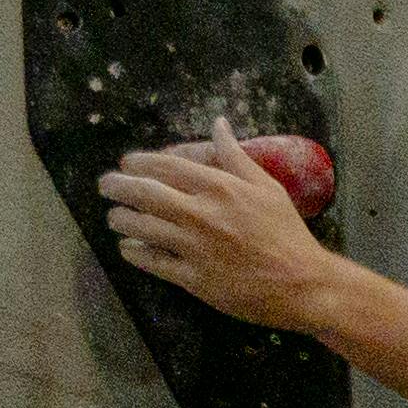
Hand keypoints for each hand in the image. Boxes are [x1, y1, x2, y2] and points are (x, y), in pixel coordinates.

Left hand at [99, 120, 344, 331]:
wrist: (302, 284)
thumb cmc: (286, 233)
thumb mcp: (267, 187)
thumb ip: (236, 156)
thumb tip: (219, 124)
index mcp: (219, 187)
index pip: (166, 166)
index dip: (140, 162)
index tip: (127, 163)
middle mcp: (201, 214)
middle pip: (144, 194)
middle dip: (117, 186)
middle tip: (105, 186)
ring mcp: (194, 247)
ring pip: (142, 227)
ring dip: (121, 219)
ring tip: (114, 216)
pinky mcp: (192, 278)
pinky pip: (152, 262)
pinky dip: (134, 252)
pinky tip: (128, 247)